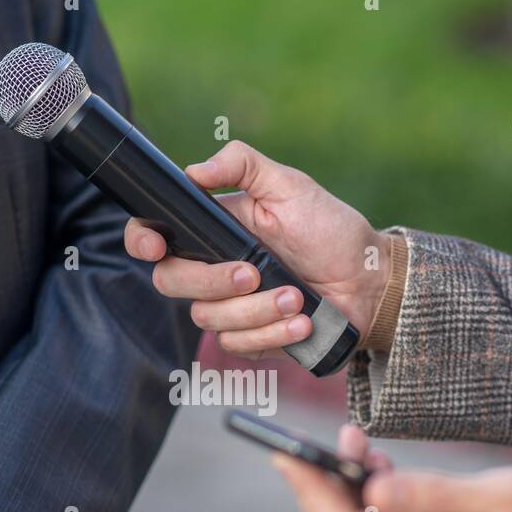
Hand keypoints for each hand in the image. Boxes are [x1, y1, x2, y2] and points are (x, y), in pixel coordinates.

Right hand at [124, 140, 391, 358]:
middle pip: (171, 282)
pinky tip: (302, 323)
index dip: (142, 241)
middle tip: (255, 272)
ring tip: (298, 298)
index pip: (155, 236)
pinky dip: (273, 333)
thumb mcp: (290, 186)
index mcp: (213, 230)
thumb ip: (243, 166)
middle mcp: (213, 270)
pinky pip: (237, 345)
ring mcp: (230, 307)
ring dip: (256, 310)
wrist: (369, 283)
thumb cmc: (331, 231)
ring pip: (207, 318)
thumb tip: (193, 170)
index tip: (156, 246)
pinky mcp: (250, 338)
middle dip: (213, 281)